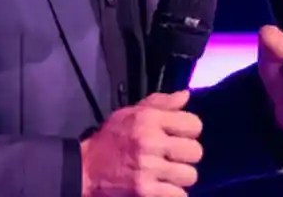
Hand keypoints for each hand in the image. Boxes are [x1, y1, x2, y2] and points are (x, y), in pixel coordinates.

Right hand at [80, 90, 202, 196]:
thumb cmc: (112, 138)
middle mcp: (150, 142)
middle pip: (195, 152)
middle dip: (186, 156)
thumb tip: (186, 95)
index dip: (189, 130)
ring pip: (190, 176)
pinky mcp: (145, 192)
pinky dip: (172, 193)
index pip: (194, 124)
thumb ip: (161, 103)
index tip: (179, 136)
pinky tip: (162, 188)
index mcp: (149, 119)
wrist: (87, 169)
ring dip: (180, 177)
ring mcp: (148, 169)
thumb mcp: (131, 113)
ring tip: (167, 174)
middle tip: (173, 157)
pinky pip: (178, 195)